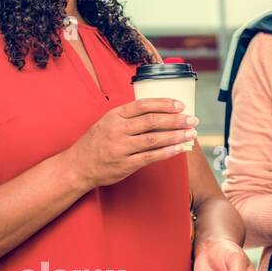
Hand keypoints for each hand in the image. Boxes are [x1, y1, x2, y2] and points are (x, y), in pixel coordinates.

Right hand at [64, 98, 196, 190]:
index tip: (180, 105)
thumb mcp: (106, 122)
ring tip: (190, 133)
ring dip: (175, 135)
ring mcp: (122, 148)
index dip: (164, 104)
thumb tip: (156, 111)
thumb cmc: (96, 143)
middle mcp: (118, 130)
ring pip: (154, 139)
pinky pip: (150, 157)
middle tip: (192, 119)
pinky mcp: (126, 165)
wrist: (78, 166)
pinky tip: (179, 148)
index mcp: (114, 116)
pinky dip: (167, 152)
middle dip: (176, 119)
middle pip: (152, 121)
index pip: (143, 105)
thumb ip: (127, 117)